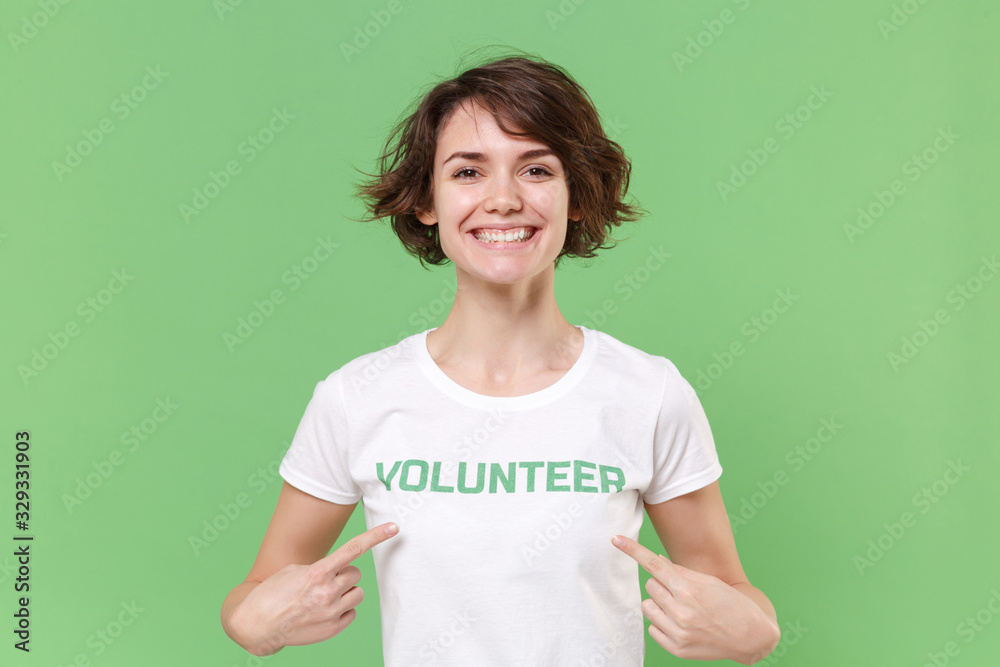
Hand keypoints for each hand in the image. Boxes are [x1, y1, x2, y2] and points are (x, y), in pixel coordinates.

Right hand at [232, 522, 399, 655]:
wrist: (256, 624)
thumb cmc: (272, 593)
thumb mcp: (294, 571)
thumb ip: (320, 568)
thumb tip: (338, 572)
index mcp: (317, 572)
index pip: (353, 549)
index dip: (375, 537)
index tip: (394, 527)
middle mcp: (327, 591)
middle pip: (355, 573)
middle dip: (344, 574)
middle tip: (325, 580)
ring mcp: (332, 611)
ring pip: (357, 592)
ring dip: (346, 591)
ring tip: (324, 596)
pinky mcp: (333, 628)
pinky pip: (352, 612)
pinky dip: (343, 609)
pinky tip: (324, 610)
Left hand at [611, 535, 778, 664]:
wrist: (752, 637)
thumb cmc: (732, 604)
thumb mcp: (710, 582)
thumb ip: (680, 572)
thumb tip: (656, 562)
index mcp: (688, 591)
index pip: (653, 566)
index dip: (633, 550)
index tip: (615, 539)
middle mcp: (680, 612)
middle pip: (650, 586)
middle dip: (662, 585)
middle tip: (682, 591)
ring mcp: (677, 633)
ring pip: (647, 607)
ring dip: (659, 604)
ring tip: (682, 608)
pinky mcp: (676, 649)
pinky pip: (652, 628)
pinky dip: (662, 624)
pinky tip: (682, 624)